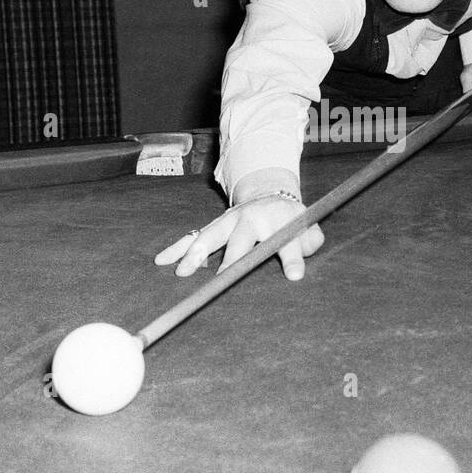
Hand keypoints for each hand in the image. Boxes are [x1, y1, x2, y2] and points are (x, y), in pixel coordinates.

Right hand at [154, 195, 325, 280]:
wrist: (272, 194)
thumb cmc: (291, 221)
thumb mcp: (307, 229)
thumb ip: (309, 244)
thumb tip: (297, 270)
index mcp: (278, 220)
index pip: (286, 242)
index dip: (292, 259)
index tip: (294, 275)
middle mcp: (251, 218)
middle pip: (240, 240)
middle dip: (231, 259)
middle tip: (222, 278)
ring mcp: (230, 220)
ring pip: (211, 236)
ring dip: (196, 253)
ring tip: (182, 272)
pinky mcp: (216, 225)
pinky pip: (194, 235)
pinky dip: (178, 247)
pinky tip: (162, 260)